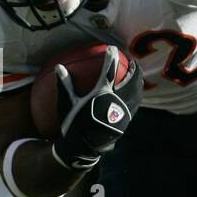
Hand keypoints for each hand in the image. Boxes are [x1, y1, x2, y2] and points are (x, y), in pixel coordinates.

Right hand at [50, 47, 142, 170]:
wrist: (85, 147)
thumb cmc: (73, 124)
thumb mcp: (66, 104)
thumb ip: (64, 84)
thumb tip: (59, 67)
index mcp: (102, 94)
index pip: (109, 70)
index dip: (112, 57)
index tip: (113, 48)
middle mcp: (116, 100)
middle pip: (131, 79)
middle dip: (133, 68)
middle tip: (131, 61)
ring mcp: (124, 111)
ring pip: (137, 91)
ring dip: (138, 80)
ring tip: (136, 74)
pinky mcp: (126, 120)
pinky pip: (136, 102)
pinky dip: (136, 93)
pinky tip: (134, 93)